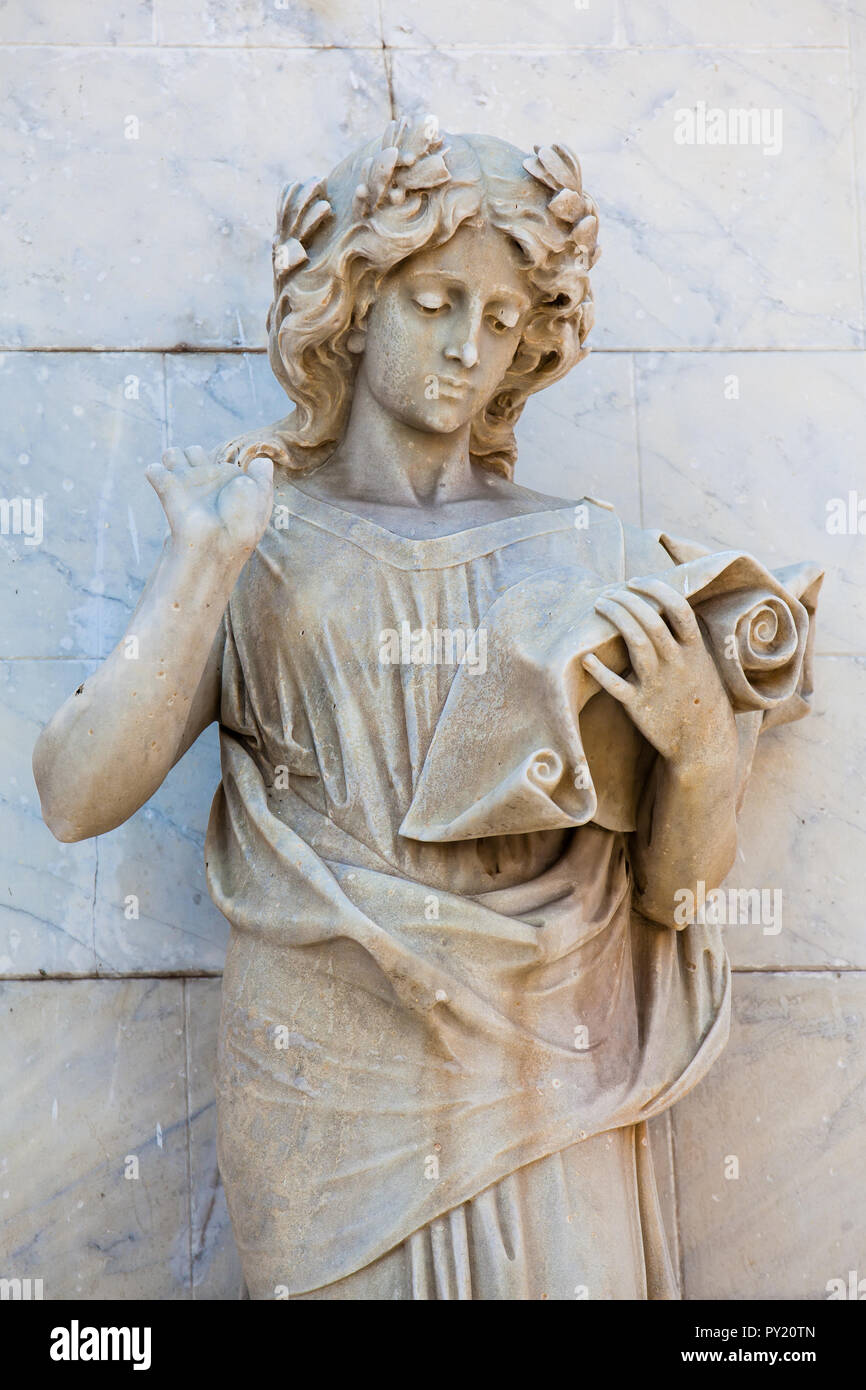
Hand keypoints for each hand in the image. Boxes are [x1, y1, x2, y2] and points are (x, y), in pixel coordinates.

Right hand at [145, 445, 273, 562]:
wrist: (217, 541)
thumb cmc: (242, 522)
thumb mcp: (261, 496)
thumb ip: (261, 477)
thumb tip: (262, 462)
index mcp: (227, 482)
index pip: (221, 463)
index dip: (226, 468)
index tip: (234, 484)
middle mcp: (205, 480)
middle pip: (193, 452)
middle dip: (195, 454)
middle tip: (202, 475)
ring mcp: (186, 484)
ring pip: (172, 454)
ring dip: (174, 457)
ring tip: (181, 473)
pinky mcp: (168, 488)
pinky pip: (154, 471)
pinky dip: (156, 471)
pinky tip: (167, 481)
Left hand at [582, 577, 737, 773]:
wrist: (703, 741)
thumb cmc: (699, 693)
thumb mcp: (703, 661)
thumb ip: (684, 636)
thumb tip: (663, 602)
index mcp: (695, 650)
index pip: (678, 608)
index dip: (656, 590)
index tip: (636, 581)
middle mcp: (677, 663)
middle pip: (650, 622)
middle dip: (627, 600)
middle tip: (609, 592)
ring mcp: (658, 684)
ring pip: (635, 644)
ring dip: (615, 619)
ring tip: (600, 605)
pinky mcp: (639, 705)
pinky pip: (616, 686)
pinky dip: (600, 671)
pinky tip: (586, 657)